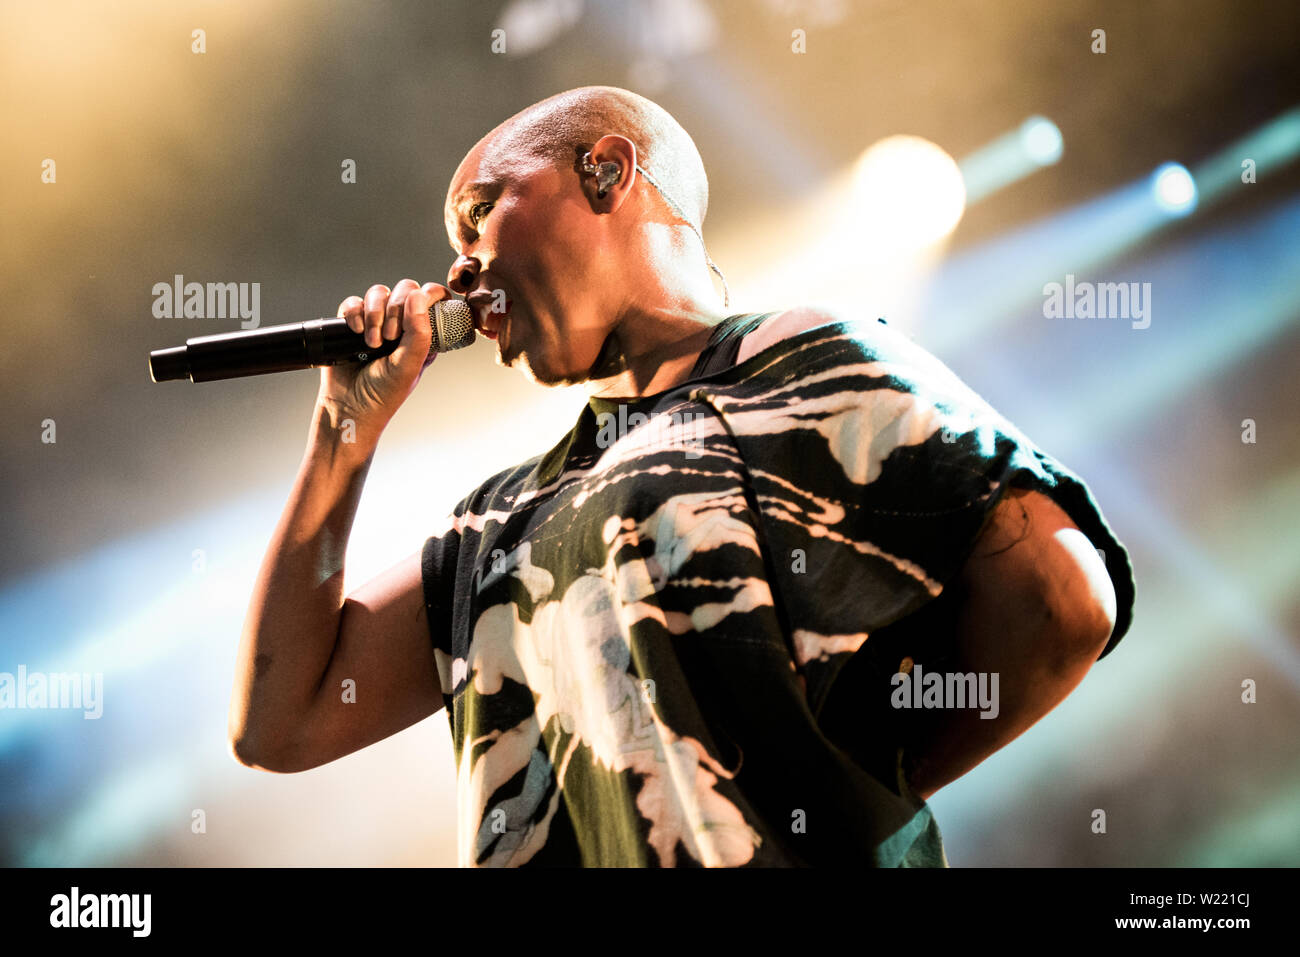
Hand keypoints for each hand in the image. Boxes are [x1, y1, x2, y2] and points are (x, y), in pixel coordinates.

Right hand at [317, 280, 450, 434]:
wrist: (348, 407)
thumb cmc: (383, 394)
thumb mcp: (410, 365)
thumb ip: (419, 331)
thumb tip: (418, 295)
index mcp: (422, 333)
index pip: (432, 298)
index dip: (429, 296)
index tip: (422, 307)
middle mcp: (401, 325)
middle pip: (404, 289)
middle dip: (397, 308)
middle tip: (391, 337)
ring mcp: (376, 322)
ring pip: (378, 292)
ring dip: (375, 314)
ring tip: (373, 343)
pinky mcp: (351, 323)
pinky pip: (353, 302)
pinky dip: (354, 313)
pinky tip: (356, 332)